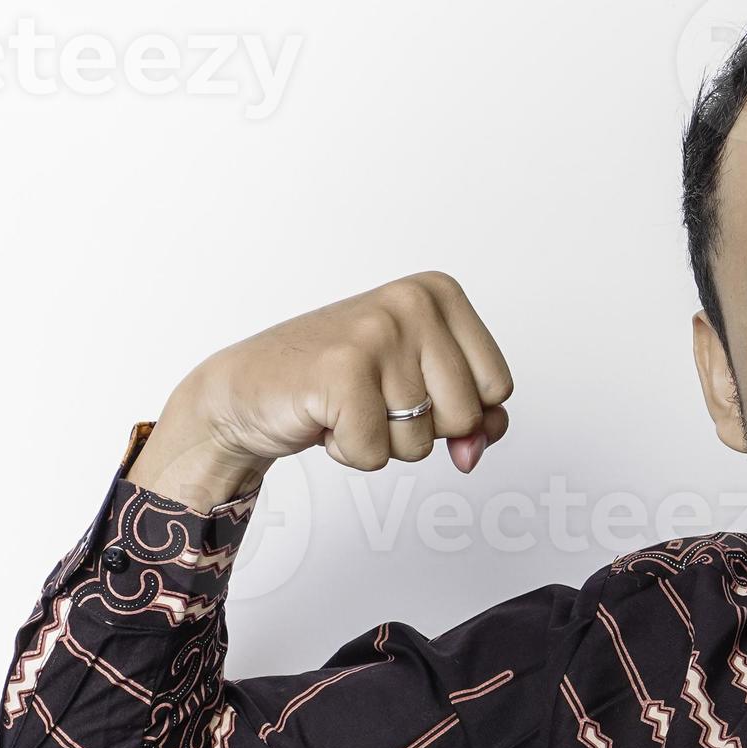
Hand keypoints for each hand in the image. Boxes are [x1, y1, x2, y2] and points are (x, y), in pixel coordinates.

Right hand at [128, 272, 513, 508]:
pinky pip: (377, 454)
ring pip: (420, 442)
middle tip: (372, 400)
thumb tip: (477, 449)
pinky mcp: (342, 371)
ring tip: (347, 406)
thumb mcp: (419, 387)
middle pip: (465, 417)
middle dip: (419, 430)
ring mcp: (377, 332)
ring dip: (381, 442)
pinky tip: (325, 419)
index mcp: (439, 293)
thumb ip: (472, 415)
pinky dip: (350, 453)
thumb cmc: (339, 384)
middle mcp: (413, 302)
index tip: (411, 389)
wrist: (249, 389)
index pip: (497, 387)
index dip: (458, 411)